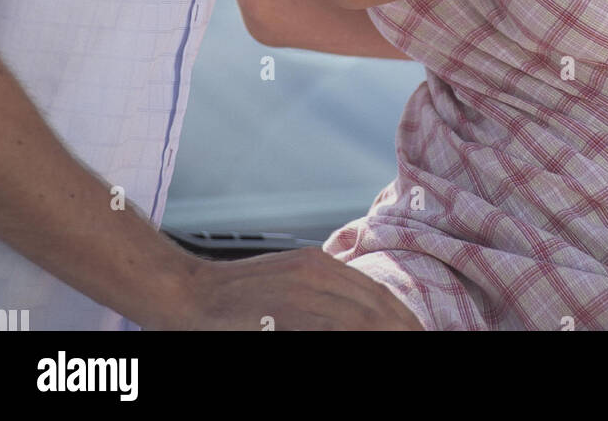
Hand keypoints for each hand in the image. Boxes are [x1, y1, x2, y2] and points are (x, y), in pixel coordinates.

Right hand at [176, 246, 423, 331]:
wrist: (183, 293)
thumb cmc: (232, 300)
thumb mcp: (286, 287)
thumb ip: (321, 297)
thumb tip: (359, 319)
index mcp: (320, 264)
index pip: (378, 297)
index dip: (404, 321)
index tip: (419, 335)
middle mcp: (317, 271)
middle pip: (379, 309)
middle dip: (405, 331)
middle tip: (424, 343)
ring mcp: (303, 289)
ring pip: (362, 319)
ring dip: (388, 334)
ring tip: (410, 344)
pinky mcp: (286, 309)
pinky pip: (335, 326)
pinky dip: (357, 336)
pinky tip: (367, 343)